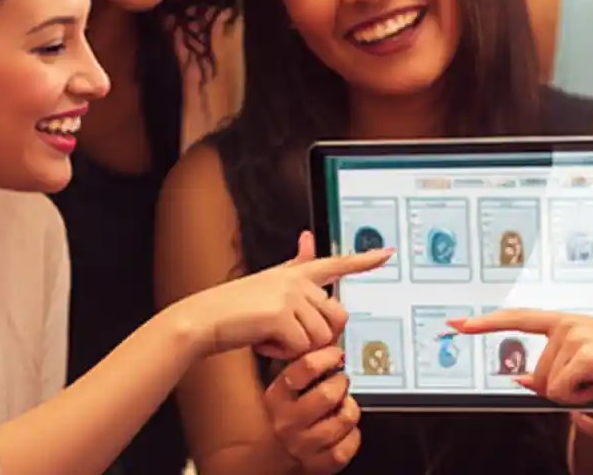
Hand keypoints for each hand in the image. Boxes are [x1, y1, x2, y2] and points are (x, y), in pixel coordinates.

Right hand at [198, 232, 391, 358]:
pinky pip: (300, 348)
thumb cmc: (236, 307)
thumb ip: (295, 265)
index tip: (387, 253)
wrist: (204, 320)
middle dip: (318, 336)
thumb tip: (309, 237)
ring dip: (296, 348)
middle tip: (290, 337)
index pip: (337, 263)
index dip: (364, 260)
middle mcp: (297, 280)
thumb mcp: (270, 282)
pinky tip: (263, 342)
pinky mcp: (281, 315)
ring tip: (270, 336)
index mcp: (297, 273)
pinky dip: (282, 354)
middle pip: (336, 318)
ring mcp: (289, 296)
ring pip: (319, 338)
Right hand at [264, 345, 360, 473]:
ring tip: (343, 405)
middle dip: (341, 383)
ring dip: (350, 408)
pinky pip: (349, 445)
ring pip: (343, 419)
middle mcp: (287, 423)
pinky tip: (344, 429)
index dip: (327, 356)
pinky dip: (353, 435)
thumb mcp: (282, 386)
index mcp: (276, 398)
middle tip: (340, 382)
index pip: (304, 368)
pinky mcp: (319, 464)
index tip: (335, 354)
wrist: (270, 456)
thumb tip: (327, 333)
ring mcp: (303, 445)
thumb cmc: (284, 413)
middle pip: (328, 394)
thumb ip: (300, 363)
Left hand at [448, 300, 592, 403]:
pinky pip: (562, 392)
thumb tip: (522, 381)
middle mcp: (569, 322)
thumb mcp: (590, 377)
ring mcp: (575, 334)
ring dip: (578, 393)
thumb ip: (555, 376)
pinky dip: (585, 397)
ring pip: (549, 386)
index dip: (486, 323)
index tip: (458, 325)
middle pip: (536, 374)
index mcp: (570, 322)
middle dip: (563, 389)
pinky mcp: (583, 351)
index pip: (520, 318)